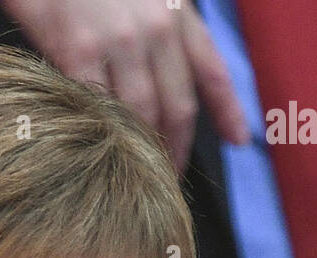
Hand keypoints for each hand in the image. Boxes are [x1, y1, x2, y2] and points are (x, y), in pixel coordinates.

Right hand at [0, 0, 248, 169]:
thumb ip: (160, 26)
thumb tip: (162, 75)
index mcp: (175, 11)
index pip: (211, 69)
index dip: (229, 110)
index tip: (238, 140)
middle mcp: (155, 28)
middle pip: (177, 105)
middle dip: (176, 149)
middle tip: (169, 181)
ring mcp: (118, 41)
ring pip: (141, 113)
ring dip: (142, 152)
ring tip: (137, 178)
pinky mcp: (78, 49)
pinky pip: (97, 106)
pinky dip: (103, 133)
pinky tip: (101, 154)